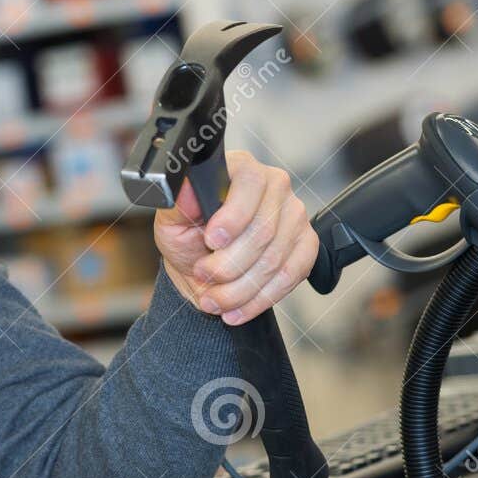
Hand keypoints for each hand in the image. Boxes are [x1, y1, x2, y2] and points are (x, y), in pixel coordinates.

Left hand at [154, 150, 316, 324]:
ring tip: (213, 299)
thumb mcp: (171, 222)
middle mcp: (274, 186)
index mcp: (241, 169)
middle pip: (264, 229)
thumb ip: (177, 204)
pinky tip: (237, 309)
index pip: (250, 183)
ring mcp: (295, 215)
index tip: (211, 241)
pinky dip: (261, 298)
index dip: (233, 216)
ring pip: (275, 258)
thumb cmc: (187, 238)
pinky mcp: (306, 244)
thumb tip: (184, 185)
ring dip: (239, 288)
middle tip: (204, 275)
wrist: (201, 267)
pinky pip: (291, 275)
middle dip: (229, 263)